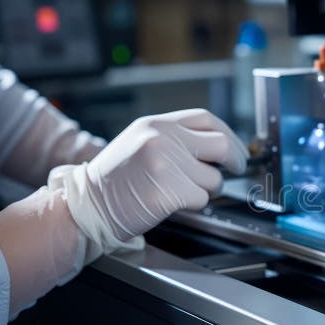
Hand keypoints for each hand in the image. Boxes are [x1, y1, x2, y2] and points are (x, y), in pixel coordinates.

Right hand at [84, 109, 248, 240]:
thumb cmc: (116, 179)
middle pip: (222, 145)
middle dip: (236, 160)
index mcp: (157, 124)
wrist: (88, 204)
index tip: (237, 149)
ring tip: (183, 191)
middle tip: (237, 169)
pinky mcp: (168, 192)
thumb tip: (219, 145)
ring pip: (214, 178)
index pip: (207, 119)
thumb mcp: (142, 142)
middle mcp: (163, 139)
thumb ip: (177, 138)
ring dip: (208, 189)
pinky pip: (202, 198)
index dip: (229, 134)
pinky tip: (173, 202)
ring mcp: (166, 164)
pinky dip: (194, 204)